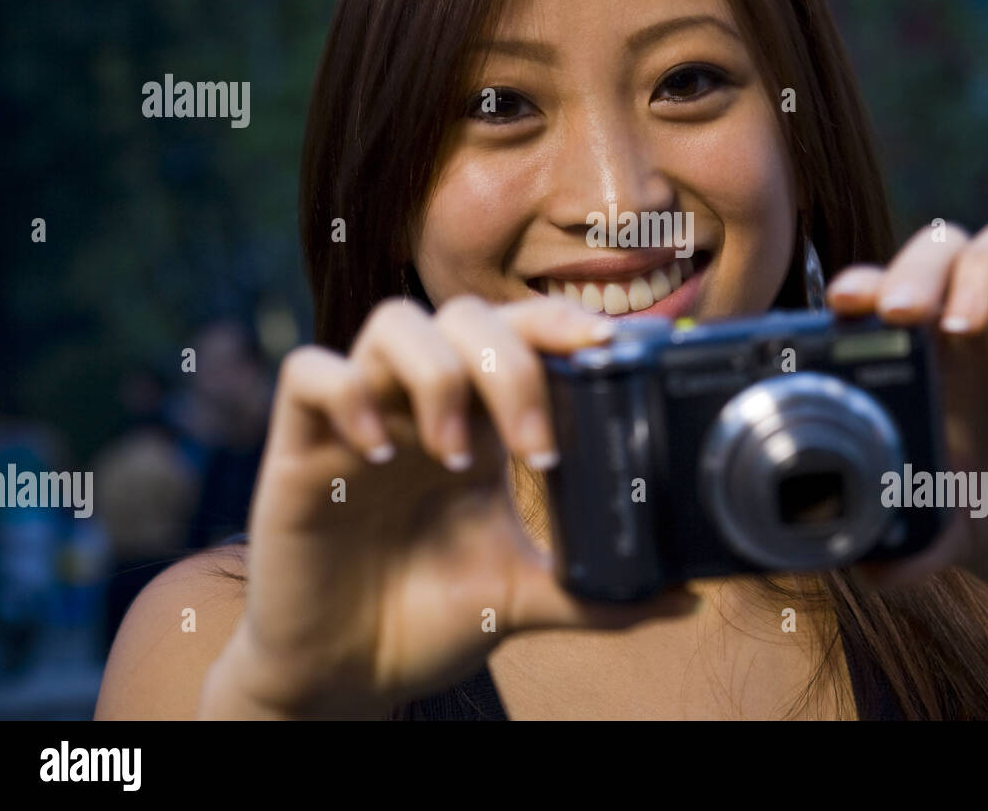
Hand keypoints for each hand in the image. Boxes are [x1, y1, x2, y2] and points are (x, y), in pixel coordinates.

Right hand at [218, 295, 699, 717]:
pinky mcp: (299, 446)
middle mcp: (422, 404)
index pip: (520, 329)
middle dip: (510, 362)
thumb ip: (599, 593)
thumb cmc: (428, 619)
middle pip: (464, 312)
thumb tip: (688, 597)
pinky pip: (309, 371)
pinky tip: (378, 453)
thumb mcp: (523, 597)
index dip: (560, 322)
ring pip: (391, 322)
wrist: (346, 674)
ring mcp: (360, 417)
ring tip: (454, 454)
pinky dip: (346, 393)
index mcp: (480, 422)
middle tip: (533, 447)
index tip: (607, 348)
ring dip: (435, 374)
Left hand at [826, 212, 987, 602]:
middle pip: (946, 249)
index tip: (842, 303)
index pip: (888, 291)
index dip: (864, 282)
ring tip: (964, 320)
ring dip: (987, 263)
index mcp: (929, 359)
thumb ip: (914, 546)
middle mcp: (983, 329)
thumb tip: (867, 571)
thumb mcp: (956, 539)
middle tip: (899, 313)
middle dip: (918, 268)